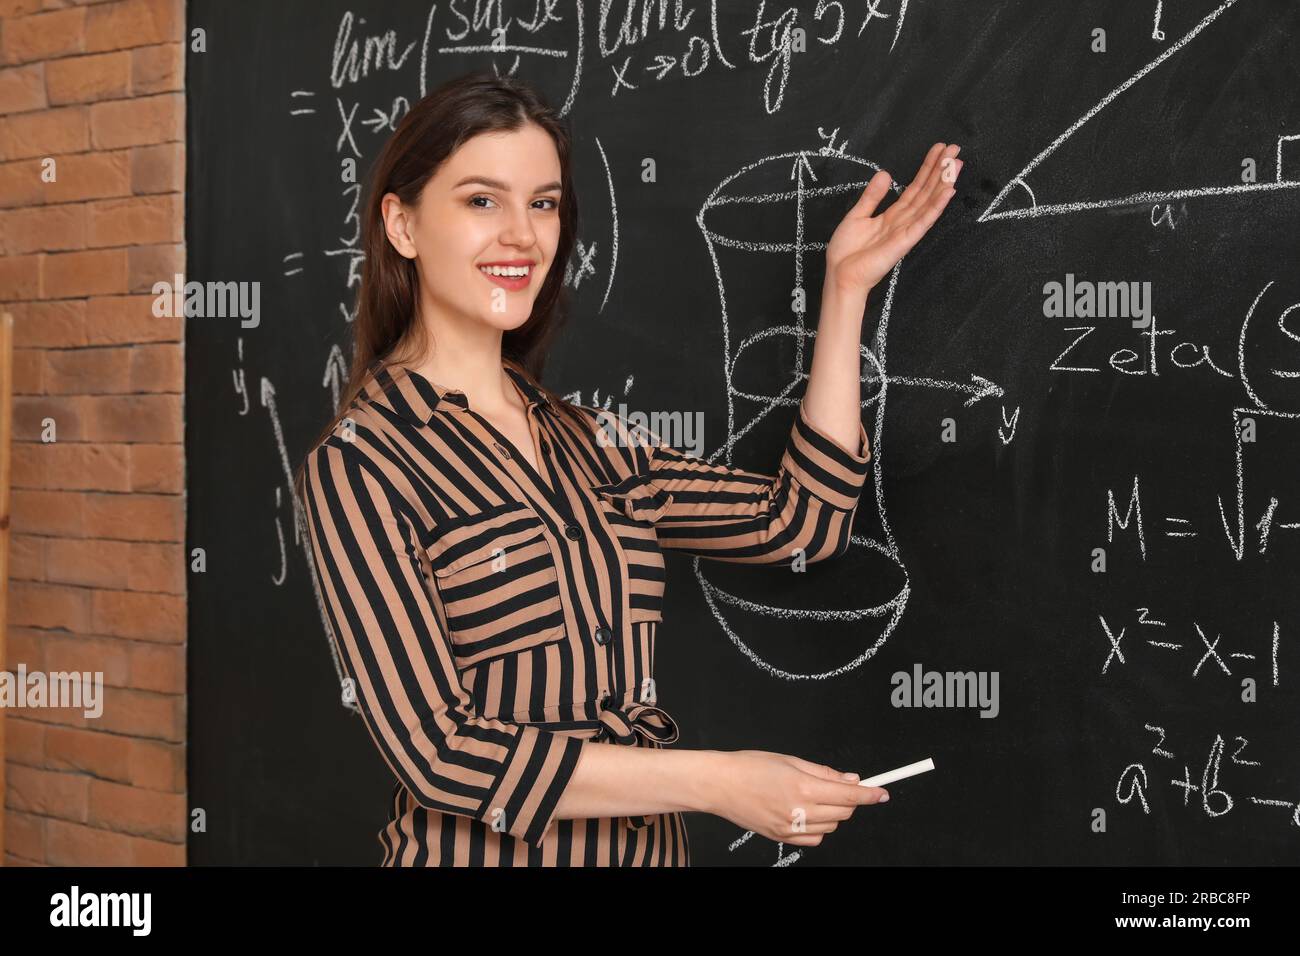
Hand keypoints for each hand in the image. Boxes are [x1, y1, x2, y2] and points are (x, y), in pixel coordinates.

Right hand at [710, 750, 888, 846]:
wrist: (719, 784)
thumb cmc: (748, 766)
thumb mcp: (789, 760)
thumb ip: (823, 772)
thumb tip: (850, 779)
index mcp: (802, 787)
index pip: (849, 795)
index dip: (871, 794)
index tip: (883, 793)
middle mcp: (799, 810)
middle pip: (844, 812)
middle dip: (850, 799)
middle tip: (840, 785)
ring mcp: (790, 827)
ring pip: (832, 826)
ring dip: (834, 812)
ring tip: (816, 796)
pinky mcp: (781, 837)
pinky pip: (815, 838)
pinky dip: (819, 827)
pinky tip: (808, 813)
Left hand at [825, 141, 961, 298]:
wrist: (840, 276)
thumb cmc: (846, 252)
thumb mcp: (857, 215)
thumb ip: (872, 196)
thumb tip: (885, 173)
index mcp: (892, 216)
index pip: (915, 188)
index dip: (927, 169)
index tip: (939, 149)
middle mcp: (903, 222)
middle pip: (926, 192)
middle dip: (940, 170)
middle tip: (954, 148)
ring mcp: (906, 231)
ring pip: (929, 203)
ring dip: (944, 183)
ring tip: (956, 163)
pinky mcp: (905, 241)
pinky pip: (924, 221)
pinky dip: (937, 206)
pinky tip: (948, 191)